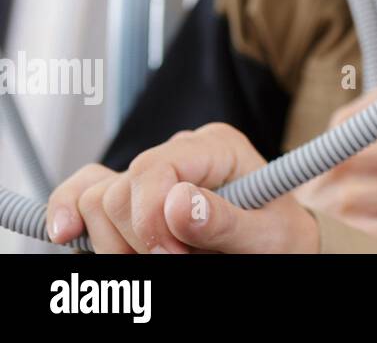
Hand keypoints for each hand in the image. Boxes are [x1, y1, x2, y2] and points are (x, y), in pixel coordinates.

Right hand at [46, 123, 319, 252]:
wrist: (278, 247)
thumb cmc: (277, 235)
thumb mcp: (265, 233)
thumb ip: (225, 220)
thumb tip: (179, 202)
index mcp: (216, 146)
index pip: (153, 170)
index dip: (150, 219)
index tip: (173, 256)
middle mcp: (178, 153)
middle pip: (118, 191)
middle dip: (136, 238)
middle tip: (175, 262)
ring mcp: (151, 175)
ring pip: (95, 200)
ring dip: (115, 243)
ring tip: (158, 259)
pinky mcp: (132, 199)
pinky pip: (82, 196)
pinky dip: (70, 216)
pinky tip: (67, 235)